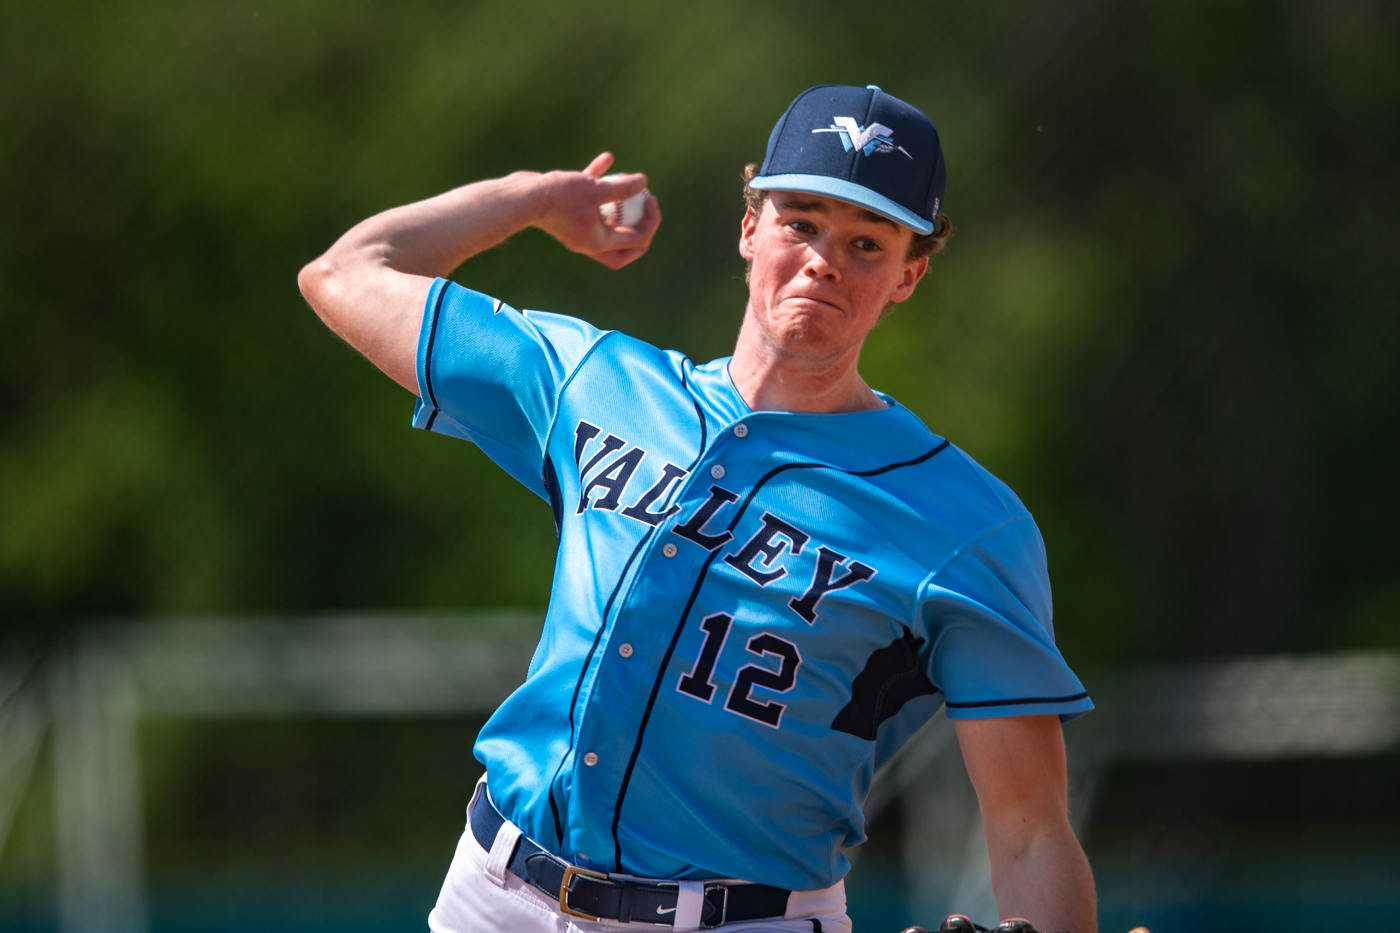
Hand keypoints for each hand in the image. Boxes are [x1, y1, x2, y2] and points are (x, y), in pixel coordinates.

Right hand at [533, 152, 661, 268]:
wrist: (520, 196)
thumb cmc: (558, 196)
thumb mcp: (595, 189)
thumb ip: (621, 188)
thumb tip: (644, 182)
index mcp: (598, 243)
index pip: (636, 241)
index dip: (651, 221)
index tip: (651, 199)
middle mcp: (589, 240)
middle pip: (624, 245)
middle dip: (640, 228)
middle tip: (648, 209)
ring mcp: (578, 226)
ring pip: (608, 219)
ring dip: (621, 204)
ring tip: (631, 182)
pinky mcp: (568, 210)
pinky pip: (589, 198)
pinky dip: (599, 181)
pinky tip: (607, 158)